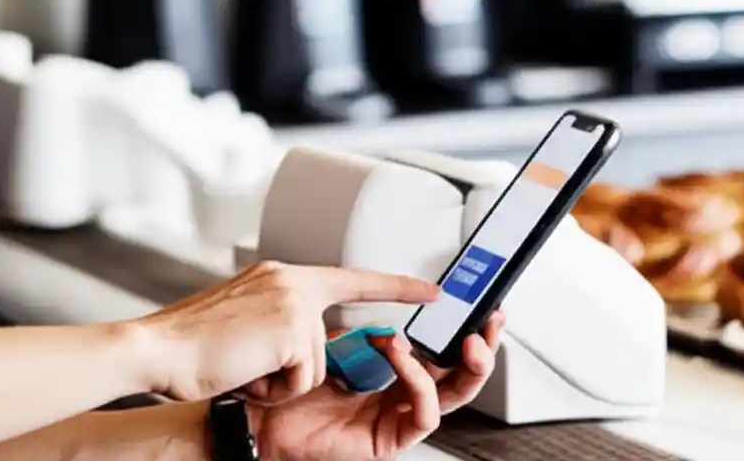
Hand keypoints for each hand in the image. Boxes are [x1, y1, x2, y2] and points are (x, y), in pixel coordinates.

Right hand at [133, 261, 439, 403]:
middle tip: (248, 366)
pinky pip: (303, 379)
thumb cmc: (189, 346)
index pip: (352, 279)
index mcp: (282, 277)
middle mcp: (292, 282)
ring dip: (278, 381)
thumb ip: (281, 318)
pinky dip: (274, 390)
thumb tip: (304, 339)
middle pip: (325, 341)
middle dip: (292, 368)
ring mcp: (295, 304)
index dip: (396, 287)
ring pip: (314, 366)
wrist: (153, 351)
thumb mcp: (245, 319)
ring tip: (238, 368)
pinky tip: (243, 376)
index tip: (433, 290)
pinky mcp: (294, 330)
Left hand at [252, 313, 504, 460]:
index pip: (445, 356)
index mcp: (395, 377)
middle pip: (462, 379)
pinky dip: (421, 382)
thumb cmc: (287, 385)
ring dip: (460, 364)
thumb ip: (367, 330)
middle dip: (484, 349)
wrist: (255, 414)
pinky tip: (406, 358)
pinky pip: (423, 416)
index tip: (481, 307)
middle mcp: (400, 399)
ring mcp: (396, 421)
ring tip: (451, 340)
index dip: (467, 333)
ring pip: (453, 398)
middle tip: (488, 322)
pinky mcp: (388, 442)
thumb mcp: (336, 344)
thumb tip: (391, 302)